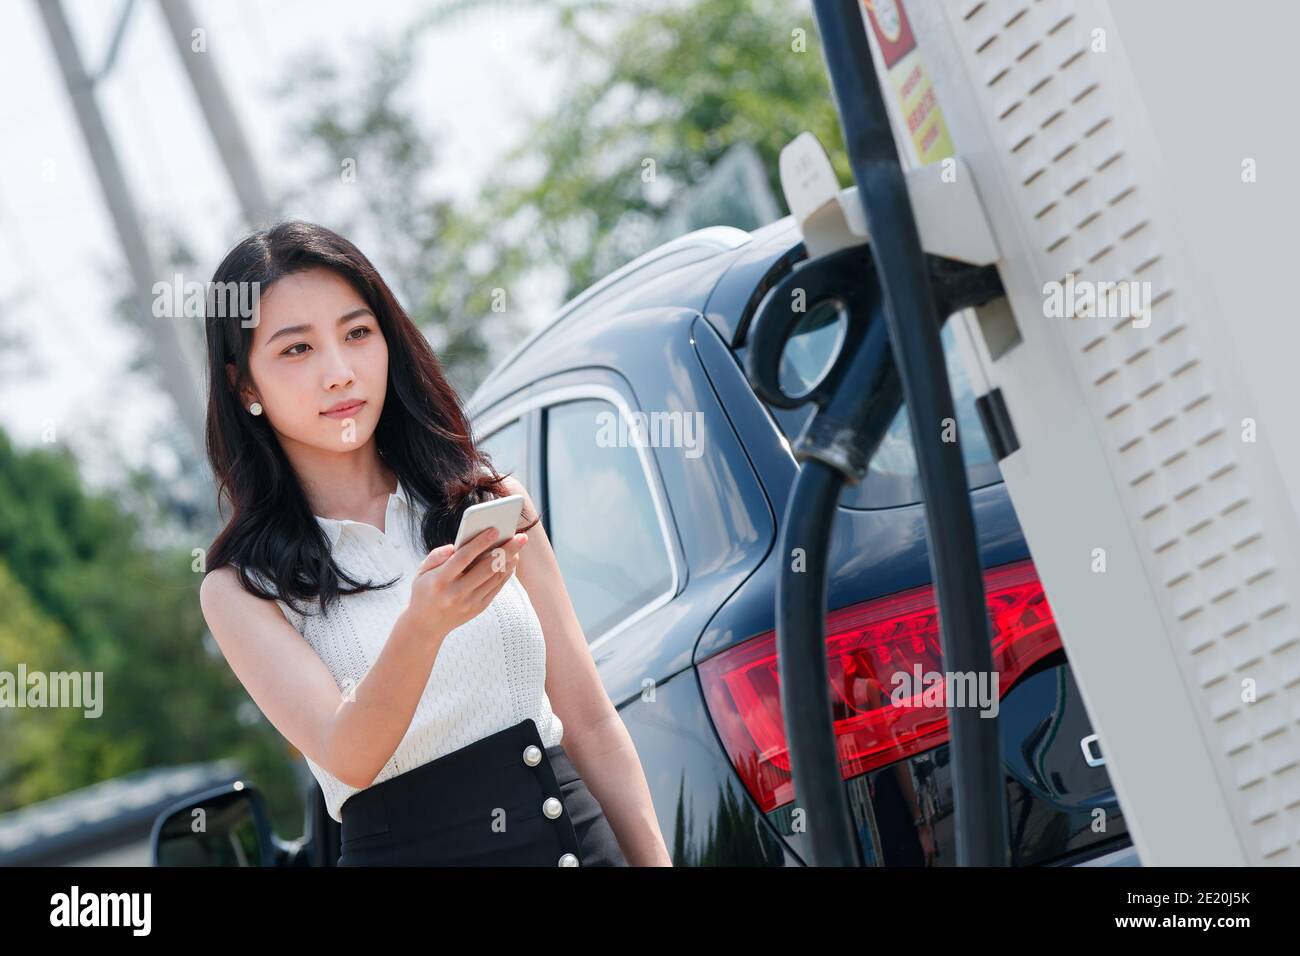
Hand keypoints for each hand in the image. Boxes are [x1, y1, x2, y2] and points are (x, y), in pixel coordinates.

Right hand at [403, 528, 527, 639]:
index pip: (463, 558)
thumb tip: (455, 546)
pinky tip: (511, 562)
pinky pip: (496, 588)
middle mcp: (456, 593)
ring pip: (494, 578)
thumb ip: (436, 556)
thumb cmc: (424, 591)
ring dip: (509, 561)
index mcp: (440, 580)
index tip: (495, 530)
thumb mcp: (421, 572)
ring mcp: (469, 602)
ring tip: (518, 546)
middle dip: (506, 550)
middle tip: (521, 537)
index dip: (480, 543)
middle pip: (486, 568)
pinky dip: (505, 574)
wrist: (425, 625)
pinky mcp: (478, 608)